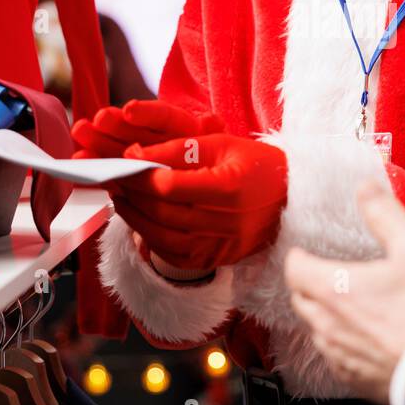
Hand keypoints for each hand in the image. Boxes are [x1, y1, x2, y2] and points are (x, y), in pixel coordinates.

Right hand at [71, 98, 224, 158]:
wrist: (223, 201)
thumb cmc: (222, 170)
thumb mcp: (218, 154)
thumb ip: (207, 139)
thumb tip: (211, 119)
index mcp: (190, 131)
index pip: (168, 117)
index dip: (148, 113)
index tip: (129, 110)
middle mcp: (167, 139)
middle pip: (139, 129)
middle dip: (116, 125)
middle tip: (95, 122)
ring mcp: (151, 154)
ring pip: (123, 145)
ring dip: (101, 140)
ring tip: (81, 133)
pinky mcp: (138, 171)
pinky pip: (116, 166)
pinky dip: (100, 163)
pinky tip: (82, 156)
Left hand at [108, 133, 287, 272]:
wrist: (291, 199)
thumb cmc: (256, 164)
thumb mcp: (222, 144)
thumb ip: (178, 148)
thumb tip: (135, 154)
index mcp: (230, 188)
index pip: (171, 186)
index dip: (141, 175)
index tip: (124, 161)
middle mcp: (226, 223)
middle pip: (162, 212)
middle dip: (131, 194)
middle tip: (113, 176)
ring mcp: (220, 246)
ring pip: (161, 236)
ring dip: (134, 216)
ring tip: (121, 195)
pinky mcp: (214, 260)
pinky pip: (171, 254)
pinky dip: (149, 236)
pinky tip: (140, 218)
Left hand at [285, 179, 404, 404]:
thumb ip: (384, 214)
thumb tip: (365, 188)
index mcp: (333, 289)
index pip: (293, 268)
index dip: (298, 256)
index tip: (308, 251)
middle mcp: (327, 325)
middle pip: (300, 299)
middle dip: (308, 284)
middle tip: (326, 273)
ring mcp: (339, 356)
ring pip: (316, 331)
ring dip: (325, 315)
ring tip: (348, 305)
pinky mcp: (355, 381)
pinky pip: (336, 358)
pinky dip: (343, 343)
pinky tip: (366, 337)